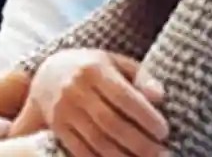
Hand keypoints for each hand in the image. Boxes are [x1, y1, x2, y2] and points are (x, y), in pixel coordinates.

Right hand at [27, 49, 167, 155]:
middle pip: (112, 123)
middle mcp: (74, 89)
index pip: (124, 97)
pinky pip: (80, 150)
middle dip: (140, 143)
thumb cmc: (93, 69)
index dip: (146, 117)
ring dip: (124, 156)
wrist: (47, 74)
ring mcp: (63, 109)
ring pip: (97, 140)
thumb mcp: (116, 63)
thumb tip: (159, 97)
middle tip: (162, 153)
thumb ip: (141, 77)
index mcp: (93, 69)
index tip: (164, 131)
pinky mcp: (57, 126)